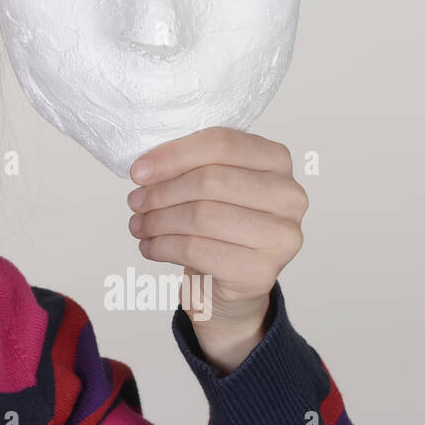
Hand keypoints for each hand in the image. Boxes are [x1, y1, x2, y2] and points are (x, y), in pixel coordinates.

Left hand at [126, 127, 307, 373]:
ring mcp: (281, 236)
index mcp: (276, 160)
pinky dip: (162, 246)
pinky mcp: (262, 271)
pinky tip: (149, 247)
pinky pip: (196, 250)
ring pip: (200, 216)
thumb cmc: (219, 223)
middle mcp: (289, 196)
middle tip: (135, 201)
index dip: (173, 155)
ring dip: (158, 221)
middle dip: (162, 192)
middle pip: (210, 181)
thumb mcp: (209, 184)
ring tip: (138, 225)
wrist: (233, 280)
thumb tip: (145, 168)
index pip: (222, 144)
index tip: (138, 171)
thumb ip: (189, 165)